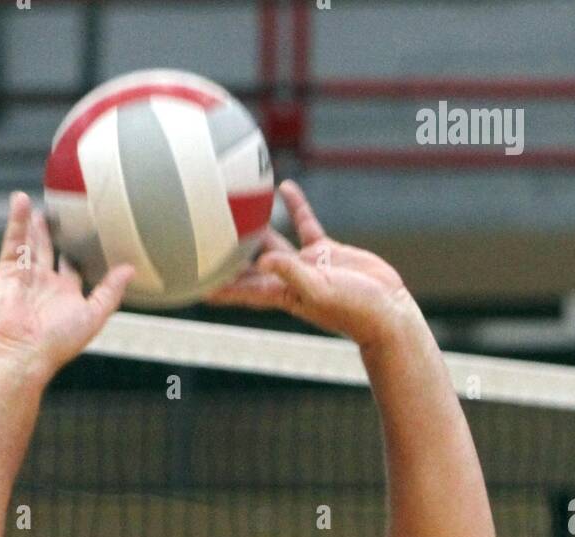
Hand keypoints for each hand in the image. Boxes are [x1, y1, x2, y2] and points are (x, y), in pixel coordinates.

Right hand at [0, 191, 134, 381]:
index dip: (78, 251)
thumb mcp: (94, 316)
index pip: (72, 268)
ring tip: (35, 201)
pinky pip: (13, 242)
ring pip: (29, 243)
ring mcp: (24, 276)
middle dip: (51, 233)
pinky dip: (16, 221)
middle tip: (58, 212)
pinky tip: (21, 201)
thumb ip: (111, 291)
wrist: (24, 351)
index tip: (87, 233)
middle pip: (47, 251)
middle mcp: (44, 284)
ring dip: (32, 223)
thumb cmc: (58, 342)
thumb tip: (130, 271)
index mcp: (65, 294)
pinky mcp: (7, 271)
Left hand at [208, 180, 417, 351]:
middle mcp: (286, 279)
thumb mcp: (320, 293)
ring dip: (254, 225)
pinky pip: (304, 224)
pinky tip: (283, 186)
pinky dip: (294, 206)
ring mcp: (305, 265)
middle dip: (224, 255)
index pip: (238, 289)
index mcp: (279, 294)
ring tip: (232, 203)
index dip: (214, 286)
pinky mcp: (325, 251)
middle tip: (199, 236)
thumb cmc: (354, 311)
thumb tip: (264, 260)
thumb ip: (292, 274)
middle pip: (247, 265)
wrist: (387, 310)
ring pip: (272, 240)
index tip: (187, 279)